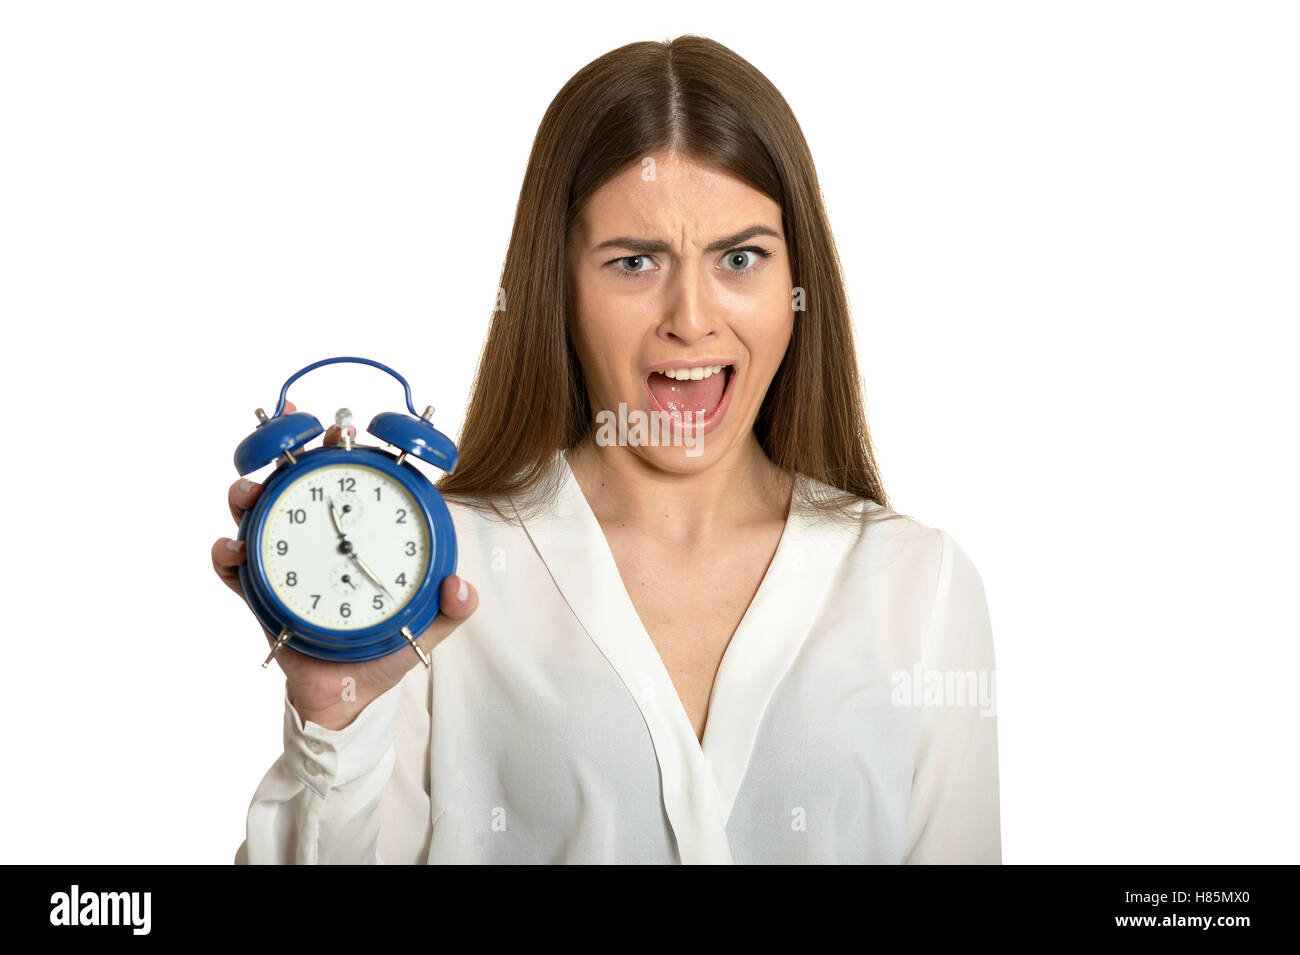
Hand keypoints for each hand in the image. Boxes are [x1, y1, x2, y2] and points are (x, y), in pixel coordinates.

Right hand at [211, 400, 477, 729]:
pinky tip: (232, 549)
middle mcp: (321, 538)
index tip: (338, 430)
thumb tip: (462, 588)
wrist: (347, 698)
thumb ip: (451, 608)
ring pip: (258, 513)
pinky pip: (234, 566)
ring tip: (249, 493)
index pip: (352, 481)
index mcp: (363, 535)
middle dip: (285, 454)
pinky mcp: (259, 589)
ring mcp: (286, 558)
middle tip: (287, 447)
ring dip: (248, 496)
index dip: (343, 449)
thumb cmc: (385, 649)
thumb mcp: (427, 627)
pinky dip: (227, 553)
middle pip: (297, 484)